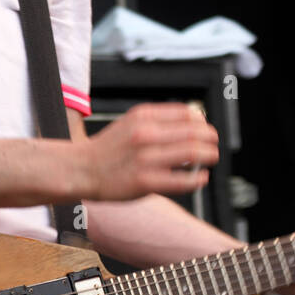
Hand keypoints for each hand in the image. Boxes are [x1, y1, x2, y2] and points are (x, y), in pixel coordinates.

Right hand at [84, 102, 219, 200]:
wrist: (81, 169)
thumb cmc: (109, 148)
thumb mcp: (130, 122)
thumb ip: (158, 119)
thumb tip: (193, 119)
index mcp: (143, 116)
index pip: (187, 113)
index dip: (202, 122)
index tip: (205, 129)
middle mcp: (145, 134)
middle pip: (194, 132)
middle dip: (211, 139)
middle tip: (214, 145)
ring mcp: (146, 158)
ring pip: (192, 153)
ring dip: (209, 156)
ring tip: (211, 159)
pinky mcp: (145, 182)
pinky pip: (182, 180)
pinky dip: (197, 179)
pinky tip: (200, 177)